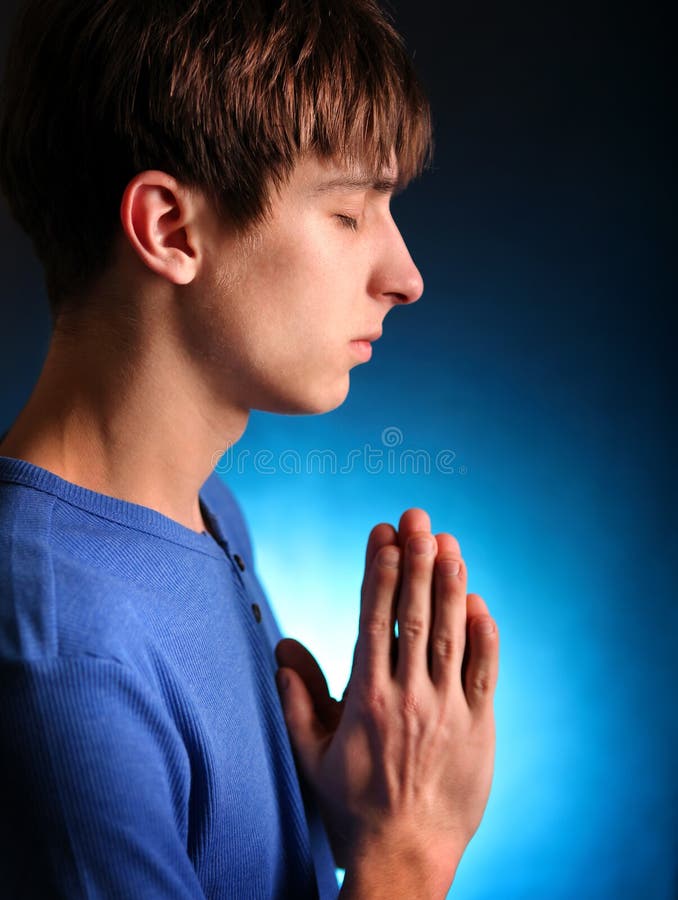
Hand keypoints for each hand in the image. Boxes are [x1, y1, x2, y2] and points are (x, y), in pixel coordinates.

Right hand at [275, 509, 498, 898]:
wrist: (406, 856)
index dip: (379, 572)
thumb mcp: (311, 753)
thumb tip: (283, 648)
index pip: (374, 620)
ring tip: (448, 541)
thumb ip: (298, 698)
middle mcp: (409, 697)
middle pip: (415, 615)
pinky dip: (483, 634)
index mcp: (366, 699)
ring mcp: (447, 711)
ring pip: (451, 634)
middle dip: (417, 561)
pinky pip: (484, 672)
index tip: (383, 535)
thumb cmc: (351, 805)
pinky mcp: (478, 726)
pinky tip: (478, 601)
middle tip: (418, 517)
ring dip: (451, 584)